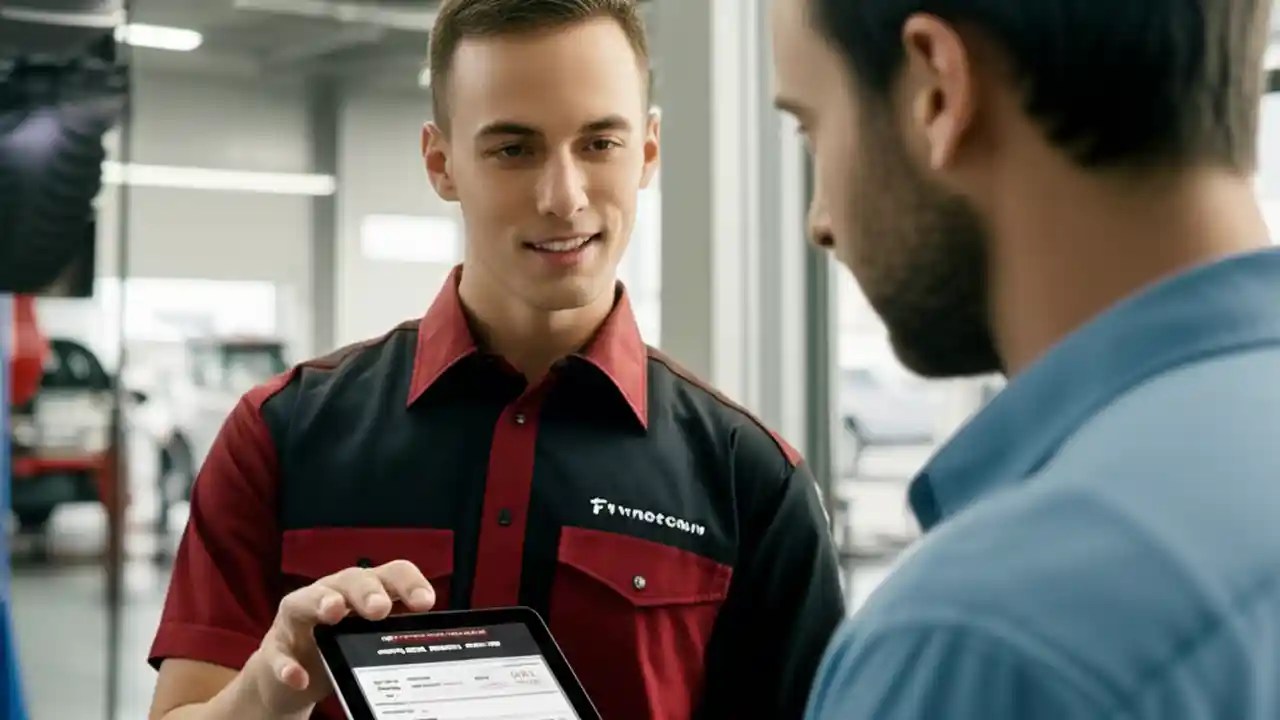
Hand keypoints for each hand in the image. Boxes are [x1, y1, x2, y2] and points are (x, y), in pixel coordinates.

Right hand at [244, 560, 435, 715]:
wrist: (290, 677)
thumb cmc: (340, 648)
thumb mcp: (370, 638)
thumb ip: (394, 635)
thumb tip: (440, 648)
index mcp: (363, 591)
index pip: (390, 574)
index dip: (409, 583)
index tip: (425, 602)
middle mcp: (331, 594)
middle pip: (350, 580)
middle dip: (366, 590)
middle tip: (380, 607)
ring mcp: (298, 620)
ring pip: (304, 601)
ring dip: (321, 602)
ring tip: (334, 612)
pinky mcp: (275, 648)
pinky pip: (278, 653)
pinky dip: (288, 665)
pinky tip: (298, 677)